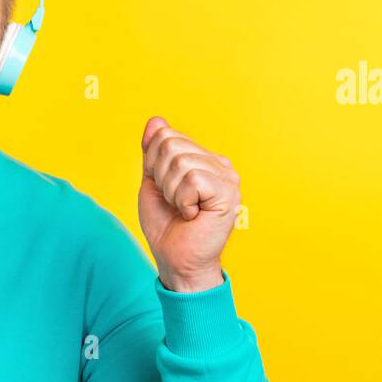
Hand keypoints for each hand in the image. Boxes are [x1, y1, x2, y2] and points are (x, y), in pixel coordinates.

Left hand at [138, 117, 238, 292]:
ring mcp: (227, 177)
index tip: (163, 189)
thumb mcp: (152, 182)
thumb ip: (154, 151)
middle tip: (173, 202)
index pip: (166, 135)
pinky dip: (182, 200)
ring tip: (183, 210)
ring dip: (171, 192)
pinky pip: (192, 179)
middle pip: (170, 144)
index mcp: (203, 159)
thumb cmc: (166, 226)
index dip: (152, 164)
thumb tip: (156, 120)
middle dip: (160, 177)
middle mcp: (219, 164)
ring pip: (180, 162)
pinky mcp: (228, 192)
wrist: (176, 260)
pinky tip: (193, 215)